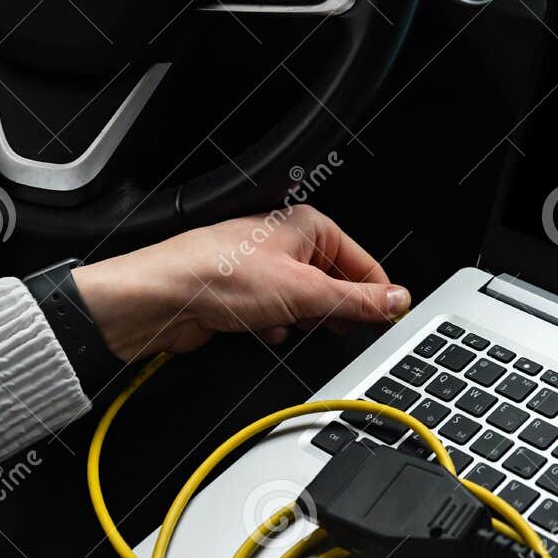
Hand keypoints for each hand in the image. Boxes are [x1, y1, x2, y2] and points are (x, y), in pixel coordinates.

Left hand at [71, 207, 409, 360]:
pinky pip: (277, 314)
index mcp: (307, 226)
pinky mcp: (244, 294)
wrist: (162, 298)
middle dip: (335, 309)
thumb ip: (355, 301)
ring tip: (293, 324)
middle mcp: (286, 242)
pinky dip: (277, 326)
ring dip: (303, 319)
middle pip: (334, 282)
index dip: (377, 294)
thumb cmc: (218, 276)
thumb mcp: (303, 293)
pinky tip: (268, 330)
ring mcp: (264, 268)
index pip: (362, 263)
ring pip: (305, 301)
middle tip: (340, 327)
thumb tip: (395, 300)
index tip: (389, 320)